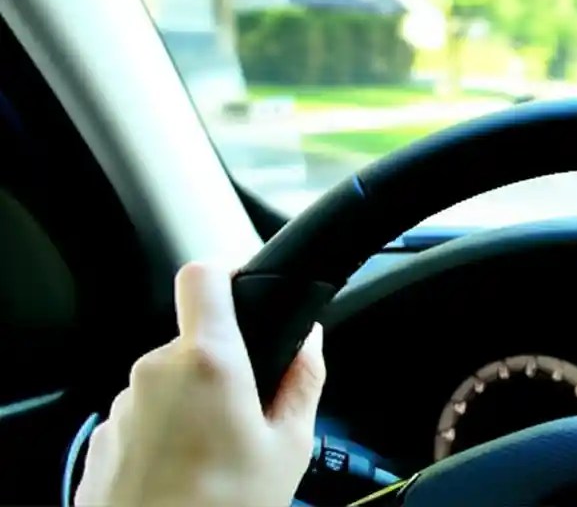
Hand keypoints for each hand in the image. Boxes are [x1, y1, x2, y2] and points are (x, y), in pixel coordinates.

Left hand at [75, 262, 325, 506]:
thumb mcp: (289, 445)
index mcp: (208, 361)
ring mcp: (123, 406)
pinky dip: (168, 434)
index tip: (245, 280)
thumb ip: (304, 380)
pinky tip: (189, 473)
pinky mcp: (103, 439)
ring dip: (195, 404)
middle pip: (195, 339)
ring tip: (220, 456)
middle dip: (224, 366)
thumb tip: (310, 341)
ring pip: (170, 382)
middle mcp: (155, 372)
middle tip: (251, 415)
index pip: (203, 274)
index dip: (227, 266)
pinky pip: (145, 417)